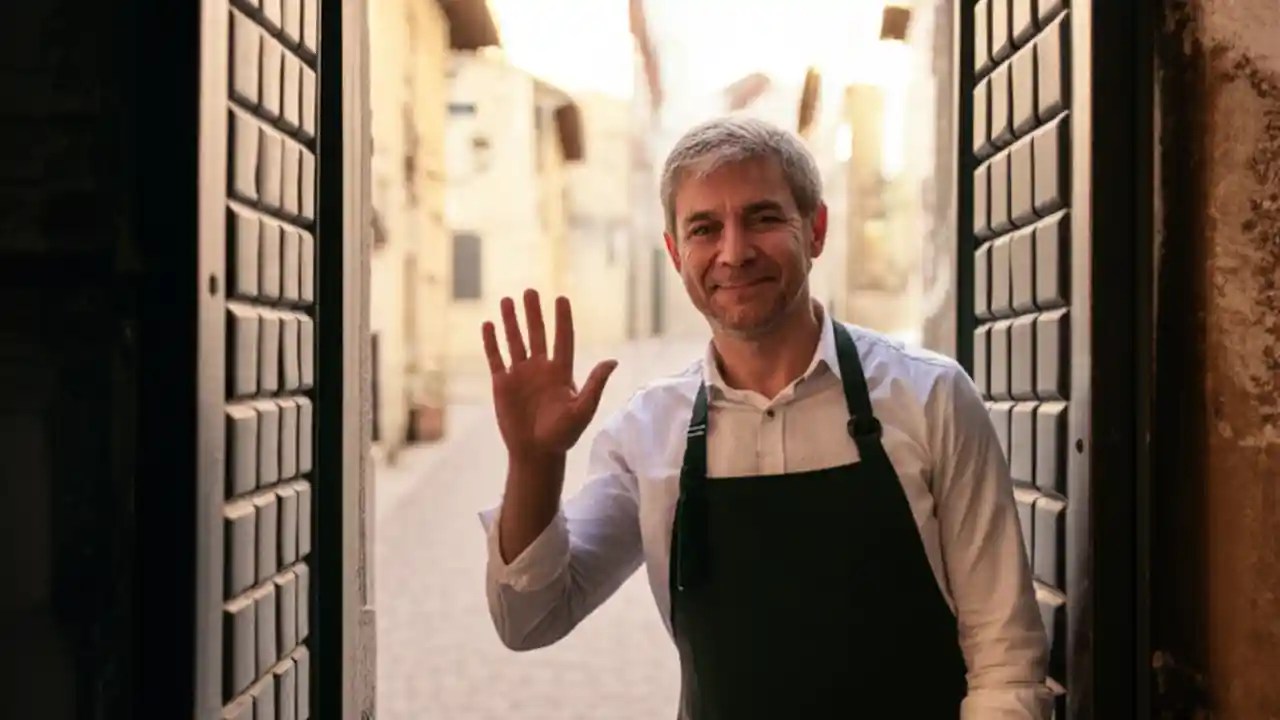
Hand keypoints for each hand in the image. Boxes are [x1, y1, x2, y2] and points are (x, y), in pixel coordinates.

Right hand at [482, 289, 617, 459]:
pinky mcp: (502, 384)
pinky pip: (496, 358)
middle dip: (533, 313)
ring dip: (511, 322)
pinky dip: (492, 342)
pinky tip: (488, 324)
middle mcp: (540, 368)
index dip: (562, 319)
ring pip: (515, 341)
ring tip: (507, 300)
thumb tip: (613, 361)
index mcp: (561, 372)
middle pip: (537, 334)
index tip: (561, 298)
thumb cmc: (563, 435)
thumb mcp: (582, 409)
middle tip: (530, 291)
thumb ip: (595, 384)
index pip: (562, 339)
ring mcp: (521, 375)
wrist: (536, 452)